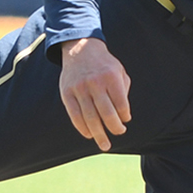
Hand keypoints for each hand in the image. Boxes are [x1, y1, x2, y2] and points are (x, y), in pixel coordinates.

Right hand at [58, 37, 131, 151]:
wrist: (80, 49)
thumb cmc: (104, 64)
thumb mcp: (119, 71)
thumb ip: (124, 90)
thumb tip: (124, 116)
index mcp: (111, 77)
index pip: (121, 103)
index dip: (124, 116)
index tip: (125, 120)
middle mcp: (95, 83)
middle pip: (106, 113)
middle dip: (114, 128)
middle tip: (118, 133)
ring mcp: (79, 89)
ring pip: (90, 118)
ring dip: (98, 134)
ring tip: (105, 144)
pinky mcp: (67, 93)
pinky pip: (75, 115)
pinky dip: (82, 128)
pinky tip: (89, 134)